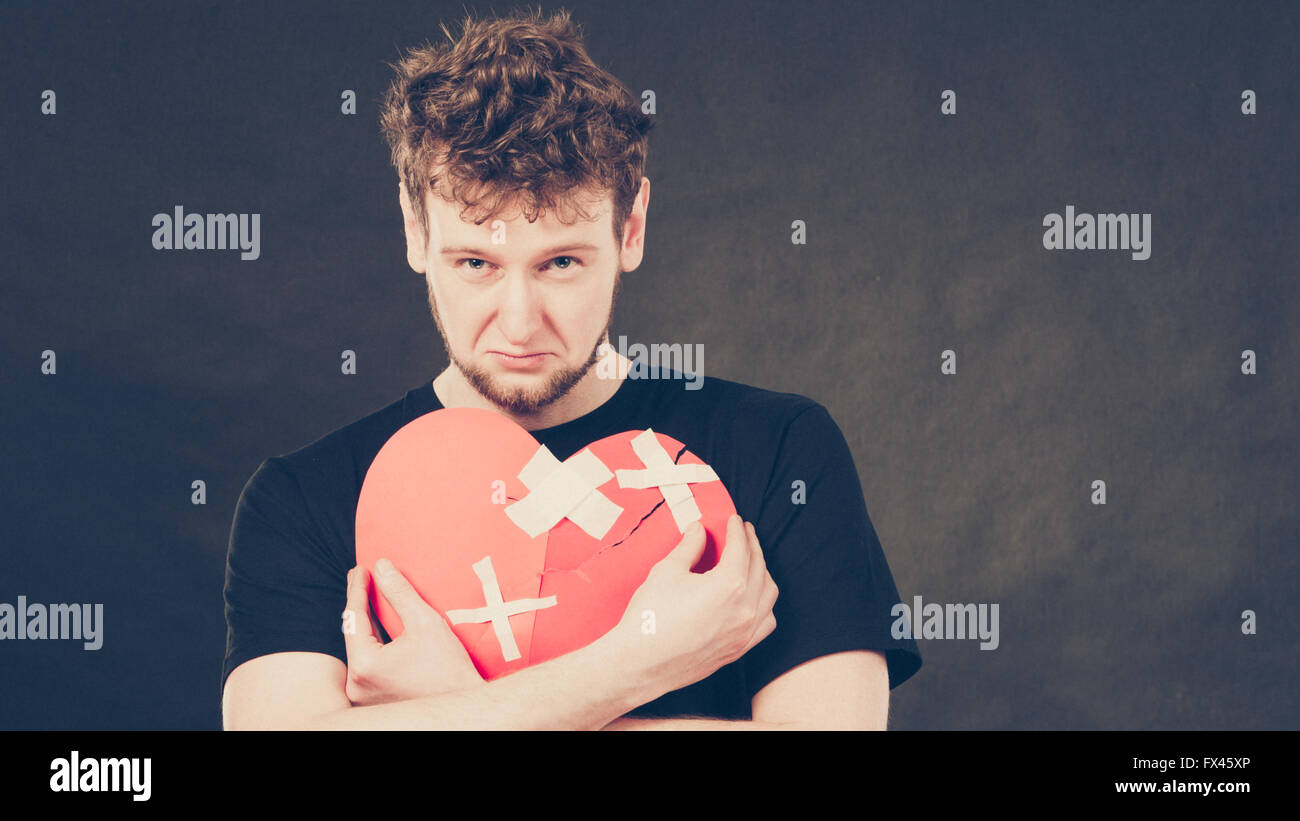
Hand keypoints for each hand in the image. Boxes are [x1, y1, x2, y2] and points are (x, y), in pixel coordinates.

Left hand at [342, 559, 484, 705]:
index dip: (357, 589)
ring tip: (372, 599)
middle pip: (354, 635)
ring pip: (361, 650)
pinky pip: (368, 664)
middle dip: (360, 605)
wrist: (463, 707)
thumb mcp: (425, 623)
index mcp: (365, 665)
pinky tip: (381, 629)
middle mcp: (357, 685)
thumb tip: (382, 567)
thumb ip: (400, 593)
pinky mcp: (373, 700)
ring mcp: (363, 696)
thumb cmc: (448, 670)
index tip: (360, 569)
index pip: (354, 617)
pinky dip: (374, 644)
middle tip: (363, 578)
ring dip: (367, 625)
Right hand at [609, 514, 777, 698]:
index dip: (737, 530)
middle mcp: (744, 609)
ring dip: (762, 572)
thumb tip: (699, 530)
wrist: (640, 663)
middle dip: (752, 546)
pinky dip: (765, 604)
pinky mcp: (739, 649)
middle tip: (745, 533)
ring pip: (768, 594)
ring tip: (751, 561)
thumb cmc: (650, 617)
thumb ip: (689, 547)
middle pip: (758, 567)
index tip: (734, 520)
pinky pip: (766, 622)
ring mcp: (744, 632)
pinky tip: (754, 598)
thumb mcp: (667, 571)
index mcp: (729, 585)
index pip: (740, 549)